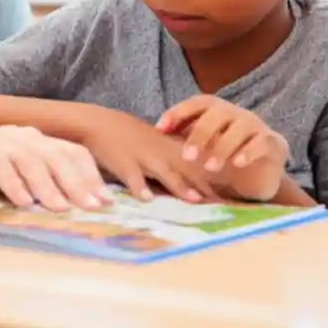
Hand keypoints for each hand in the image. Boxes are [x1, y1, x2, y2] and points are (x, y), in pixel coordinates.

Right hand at [0, 123, 111, 211]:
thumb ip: (31, 176)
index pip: (70, 152)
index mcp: (30, 137)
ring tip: (61, 210)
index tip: (105, 200)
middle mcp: (19, 135)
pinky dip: (13, 185)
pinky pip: (0, 167)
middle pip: (58, 156)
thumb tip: (62, 200)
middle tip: (93, 207)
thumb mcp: (5, 166)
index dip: (90, 175)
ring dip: (49, 187)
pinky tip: (23, 204)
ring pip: (33, 162)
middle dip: (78, 183)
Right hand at [77, 107, 220, 203]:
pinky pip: (133, 177)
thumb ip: (170, 158)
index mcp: (168, 148)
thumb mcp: (152, 143)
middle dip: (204, 187)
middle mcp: (160, 153)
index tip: (228, 197)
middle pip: (186, 171)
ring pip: (164, 173)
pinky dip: (140, 187)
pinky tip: (147, 199)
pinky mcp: (123, 163)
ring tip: (194, 200)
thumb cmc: (126, 135)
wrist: (99, 122)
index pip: (195, 165)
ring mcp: (142, 158)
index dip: (211, 180)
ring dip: (180, 186)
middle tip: (221, 204)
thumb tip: (189, 177)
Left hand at [157, 96, 288, 200]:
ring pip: (239, 128)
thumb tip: (151, 138)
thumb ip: (182, 141)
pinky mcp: (272, 142)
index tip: (159, 129)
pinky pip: (260, 141)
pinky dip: (248, 151)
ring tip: (209, 167)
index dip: (177, 112)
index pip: (196, 103)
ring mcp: (255, 125)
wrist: (262, 169)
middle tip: (187, 156)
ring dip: (222, 147)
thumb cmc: (224, 156)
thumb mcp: (201, 149)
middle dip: (200, 133)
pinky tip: (237, 163)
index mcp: (216, 110)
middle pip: (217, 113)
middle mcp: (235, 113)